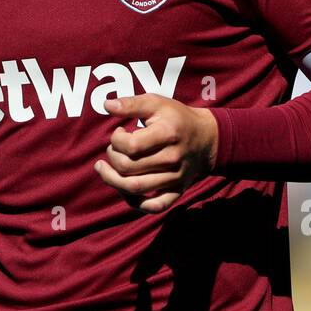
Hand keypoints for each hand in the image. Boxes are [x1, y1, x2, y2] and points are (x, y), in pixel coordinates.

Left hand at [96, 94, 218, 213]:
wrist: (207, 138)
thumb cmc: (176, 118)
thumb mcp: (156, 103)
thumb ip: (131, 104)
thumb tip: (106, 105)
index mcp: (167, 134)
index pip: (130, 146)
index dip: (116, 139)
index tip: (119, 132)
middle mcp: (172, 158)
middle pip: (128, 167)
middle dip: (112, 157)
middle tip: (114, 148)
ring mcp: (175, 178)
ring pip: (135, 188)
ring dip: (112, 180)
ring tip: (104, 169)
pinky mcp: (177, 191)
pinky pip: (155, 206)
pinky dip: (136, 203)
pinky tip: (124, 191)